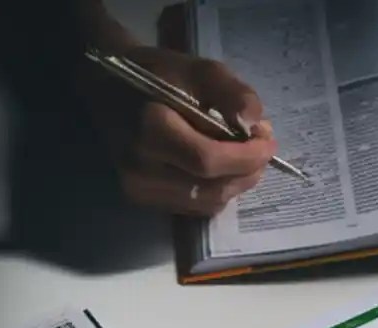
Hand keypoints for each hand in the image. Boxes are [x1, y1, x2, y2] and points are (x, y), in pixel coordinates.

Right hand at [81, 46, 276, 215]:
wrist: (109, 89)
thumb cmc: (159, 76)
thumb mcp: (201, 70)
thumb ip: (233, 94)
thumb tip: (256, 126)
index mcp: (151, 129)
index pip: (208, 160)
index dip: (246, 157)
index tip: (269, 142)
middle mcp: (140, 166)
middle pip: (211, 188)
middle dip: (248, 172)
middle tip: (262, 151)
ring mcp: (138, 188)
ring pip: (207, 202)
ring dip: (236, 184)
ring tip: (245, 159)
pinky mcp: (141, 199)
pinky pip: (194, 207)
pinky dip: (218, 192)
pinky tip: (223, 171)